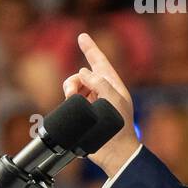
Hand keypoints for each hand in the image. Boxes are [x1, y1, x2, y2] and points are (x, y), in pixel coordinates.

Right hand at [61, 33, 139, 173]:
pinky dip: (68, 100)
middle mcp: (101, 91)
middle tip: (70, 93)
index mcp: (112, 85)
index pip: (100, 62)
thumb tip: (83, 72)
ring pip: (74, 87)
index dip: (91, 49)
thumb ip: (99, 82)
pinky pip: (70, 100)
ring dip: (70, 90)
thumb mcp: (114, 99)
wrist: (114, 151)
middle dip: (74, 80)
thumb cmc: (119, 126)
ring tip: (71, 100)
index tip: (82, 36)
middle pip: (81, 75)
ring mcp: (91, 102)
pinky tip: (70, 105)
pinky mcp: (82, 113)